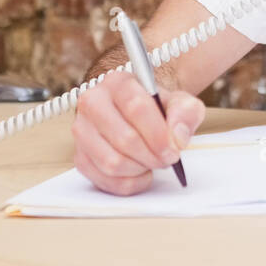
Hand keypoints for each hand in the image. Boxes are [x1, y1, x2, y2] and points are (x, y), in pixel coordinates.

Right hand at [70, 71, 204, 195]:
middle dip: (152, 155)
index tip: (174, 148)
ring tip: (151, 162)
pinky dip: (128, 183)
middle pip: (124, 138)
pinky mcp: (80, 156)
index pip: (136, 107)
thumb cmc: (157, 109)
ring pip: (112, 163)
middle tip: (166, 158)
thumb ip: (186, 113)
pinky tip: (139, 172)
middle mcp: (92, 102)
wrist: (138, 115)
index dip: (158, 134)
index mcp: (117, 82)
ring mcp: (81, 130)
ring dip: (139, 169)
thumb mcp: (181, 103)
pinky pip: (104, 180)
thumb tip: (177, 137)